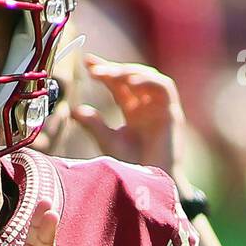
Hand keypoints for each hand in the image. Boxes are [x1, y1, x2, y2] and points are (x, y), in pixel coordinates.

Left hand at [72, 54, 186, 183]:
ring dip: (130, 72)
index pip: (118, 84)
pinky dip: (148, 81)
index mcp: (133, 111)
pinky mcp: (172, 114)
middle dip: (114, 69)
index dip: (105, 71)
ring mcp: (161, 108)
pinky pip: (164, 88)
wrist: (150, 184)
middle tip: (94, 67)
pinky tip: (130, 82)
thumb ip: (93, 124)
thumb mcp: (108, 141)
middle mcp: (147, 106)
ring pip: (149, 78)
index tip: (86, 61)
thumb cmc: (132, 166)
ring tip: (111, 74)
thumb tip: (73, 110)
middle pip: (132, 78)